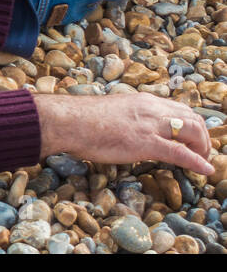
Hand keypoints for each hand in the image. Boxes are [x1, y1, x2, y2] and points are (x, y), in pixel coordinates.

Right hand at [35, 93, 214, 175]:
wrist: (67, 120)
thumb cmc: (80, 119)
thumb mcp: (111, 112)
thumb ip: (126, 118)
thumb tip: (127, 129)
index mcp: (142, 100)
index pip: (179, 108)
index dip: (192, 123)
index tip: (193, 138)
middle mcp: (151, 108)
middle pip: (192, 118)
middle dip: (203, 136)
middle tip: (201, 152)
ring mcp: (150, 124)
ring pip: (193, 131)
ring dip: (203, 148)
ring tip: (203, 161)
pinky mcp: (146, 142)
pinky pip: (180, 153)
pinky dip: (197, 162)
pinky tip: (205, 171)